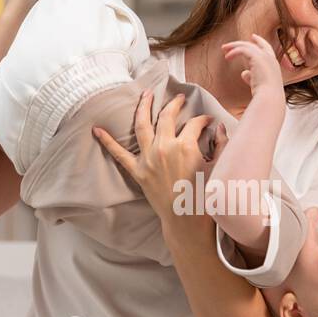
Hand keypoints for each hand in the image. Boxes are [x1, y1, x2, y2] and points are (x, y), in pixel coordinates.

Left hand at [93, 91, 223, 224]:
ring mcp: (148, 159)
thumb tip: (220, 127)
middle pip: (166, 117)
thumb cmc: (205, 198)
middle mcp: (164, 148)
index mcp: (186, 146)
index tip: (208, 120)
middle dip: (174, 104)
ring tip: (145, 95)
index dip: (203, 119)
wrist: (186, 221)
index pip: (195, 124)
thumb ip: (221, 145)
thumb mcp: (219, 168)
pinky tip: (96, 129)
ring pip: (142, 125)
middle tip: (178, 97)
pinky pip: (119, 155)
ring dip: (143, 107)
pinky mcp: (138, 172)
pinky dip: (107, 141)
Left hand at [221, 34, 283, 100]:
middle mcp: (271, 58)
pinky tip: (227, 57)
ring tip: (223, 49)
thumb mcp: (258, 84)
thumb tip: (244, 73)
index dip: (259, 42)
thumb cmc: (265, 96)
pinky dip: (234, 52)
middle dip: (241, 43)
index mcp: (273, 64)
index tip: (252, 37)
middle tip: (229, 45)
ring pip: (247, 46)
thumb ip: (251, 77)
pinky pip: (243, 50)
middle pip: (255, 45)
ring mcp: (265, 57)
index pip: (267, 48)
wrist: (269, 98)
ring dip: (234, 46)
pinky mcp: (257, 57)